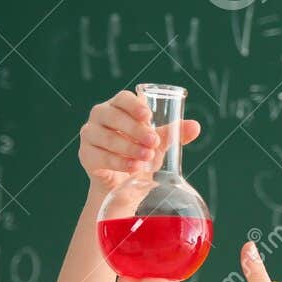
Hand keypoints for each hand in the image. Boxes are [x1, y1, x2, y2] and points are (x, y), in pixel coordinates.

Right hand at [79, 88, 201, 189]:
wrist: (124, 182)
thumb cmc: (140, 153)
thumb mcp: (158, 143)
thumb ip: (174, 133)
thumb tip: (196, 126)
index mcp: (117, 106)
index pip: (122, 98)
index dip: (134, 106)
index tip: (148, 116)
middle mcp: (100, 116)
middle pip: (113, 116)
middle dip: (135, 129)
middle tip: (153, 142)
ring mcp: (90, 135)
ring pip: (107, 138)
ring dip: (129, 147)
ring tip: (147, 156)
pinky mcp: (86, 155)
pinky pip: (102, 157)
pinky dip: (120, 163)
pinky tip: (134, 167)